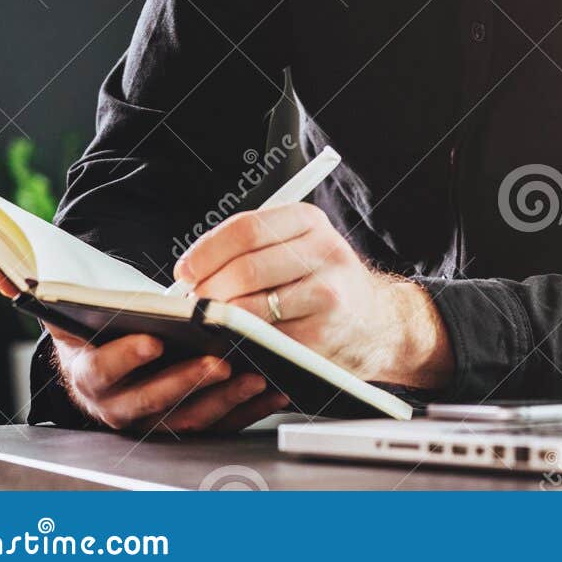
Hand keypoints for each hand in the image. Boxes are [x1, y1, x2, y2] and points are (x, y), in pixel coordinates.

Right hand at [0, 268, 289, 432]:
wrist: (114, 363)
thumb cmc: (99, 330)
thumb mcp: (68, 312)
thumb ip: (37, 292)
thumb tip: (2, 271)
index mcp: (90, 374)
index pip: (103, 371)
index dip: (126, 358)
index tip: (153, 341)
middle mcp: (122, 404)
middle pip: (152, 402)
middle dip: (185, 383)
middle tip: (219, 362)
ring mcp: (159, 419)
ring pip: (193, 418)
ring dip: (226, 400)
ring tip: (257, 374)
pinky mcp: (194, 423)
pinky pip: (226, 422)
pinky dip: (251, 408)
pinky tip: (277, 387)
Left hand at [173, 204, 453, 388]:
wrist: (375, 320)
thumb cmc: (322, 281)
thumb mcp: (298, 245)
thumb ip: (250, 248)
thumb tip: (190, 272)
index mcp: (309, 221)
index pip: (246, 230)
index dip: (207, 252)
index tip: (186, 271)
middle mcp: (325, 251)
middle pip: (246, 269)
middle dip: (209, 290)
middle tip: (195, 303)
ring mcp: (328, 293)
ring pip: (253, 306)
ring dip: (222, 318)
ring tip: (213, 321)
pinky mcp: (324, 332)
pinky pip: (267, 337)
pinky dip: (244, 340)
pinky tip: (239, 338)